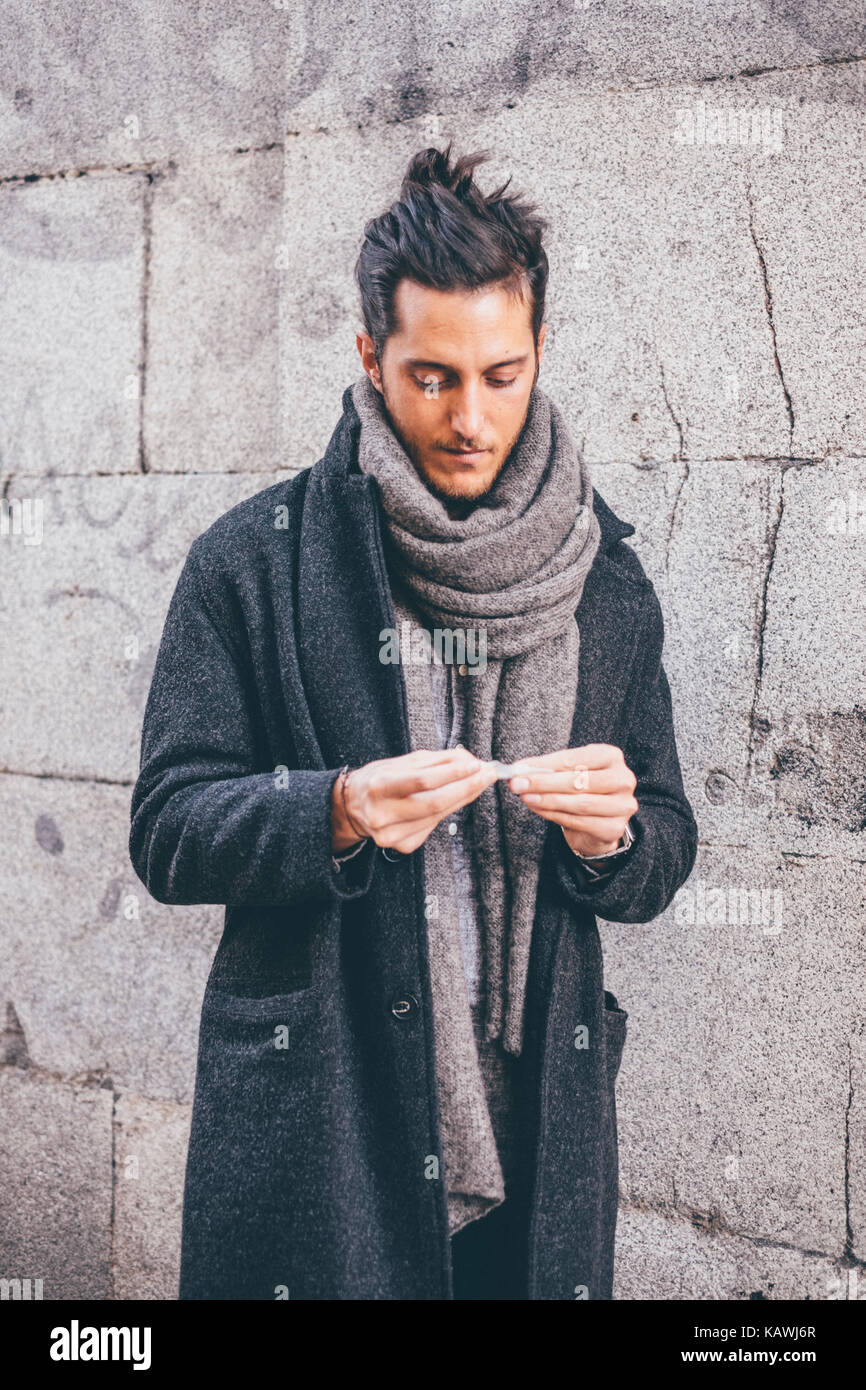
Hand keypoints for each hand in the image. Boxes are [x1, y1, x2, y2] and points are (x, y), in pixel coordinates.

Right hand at [331, 747, 499, 855]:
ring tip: (478, 782)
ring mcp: (391, 834)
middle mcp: (383, 814)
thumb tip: (468, 761)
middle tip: (487, 774)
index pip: (423, 781)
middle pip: (435, 803)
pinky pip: (432, 826)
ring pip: (438, 816)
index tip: (475, 764)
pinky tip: (452, 800)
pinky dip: (447, 811)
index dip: (452, 773)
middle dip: (467, 787)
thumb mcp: (400, 762)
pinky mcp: (401, 846)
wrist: (352, 807)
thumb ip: (435, 761)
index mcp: (379, 786)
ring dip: (463, 798)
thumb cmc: (378, 780)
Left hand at [505, 743, 637, 857]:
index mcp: (611, 757)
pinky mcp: (614, 828)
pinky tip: (539, 809)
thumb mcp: (567, 772)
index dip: (546, 763)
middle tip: (518, 784)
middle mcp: (623, 779)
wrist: (598, 821)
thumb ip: (547, 769)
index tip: (521, 767)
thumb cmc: (582, 789)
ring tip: (527, 797)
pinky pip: (580, 822)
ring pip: (580, 803)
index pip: (576, 758)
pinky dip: (555, 815)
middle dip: (544, 782)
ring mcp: (622, 805)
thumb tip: (520, 769)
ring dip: (548, 800)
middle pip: (579, 781)